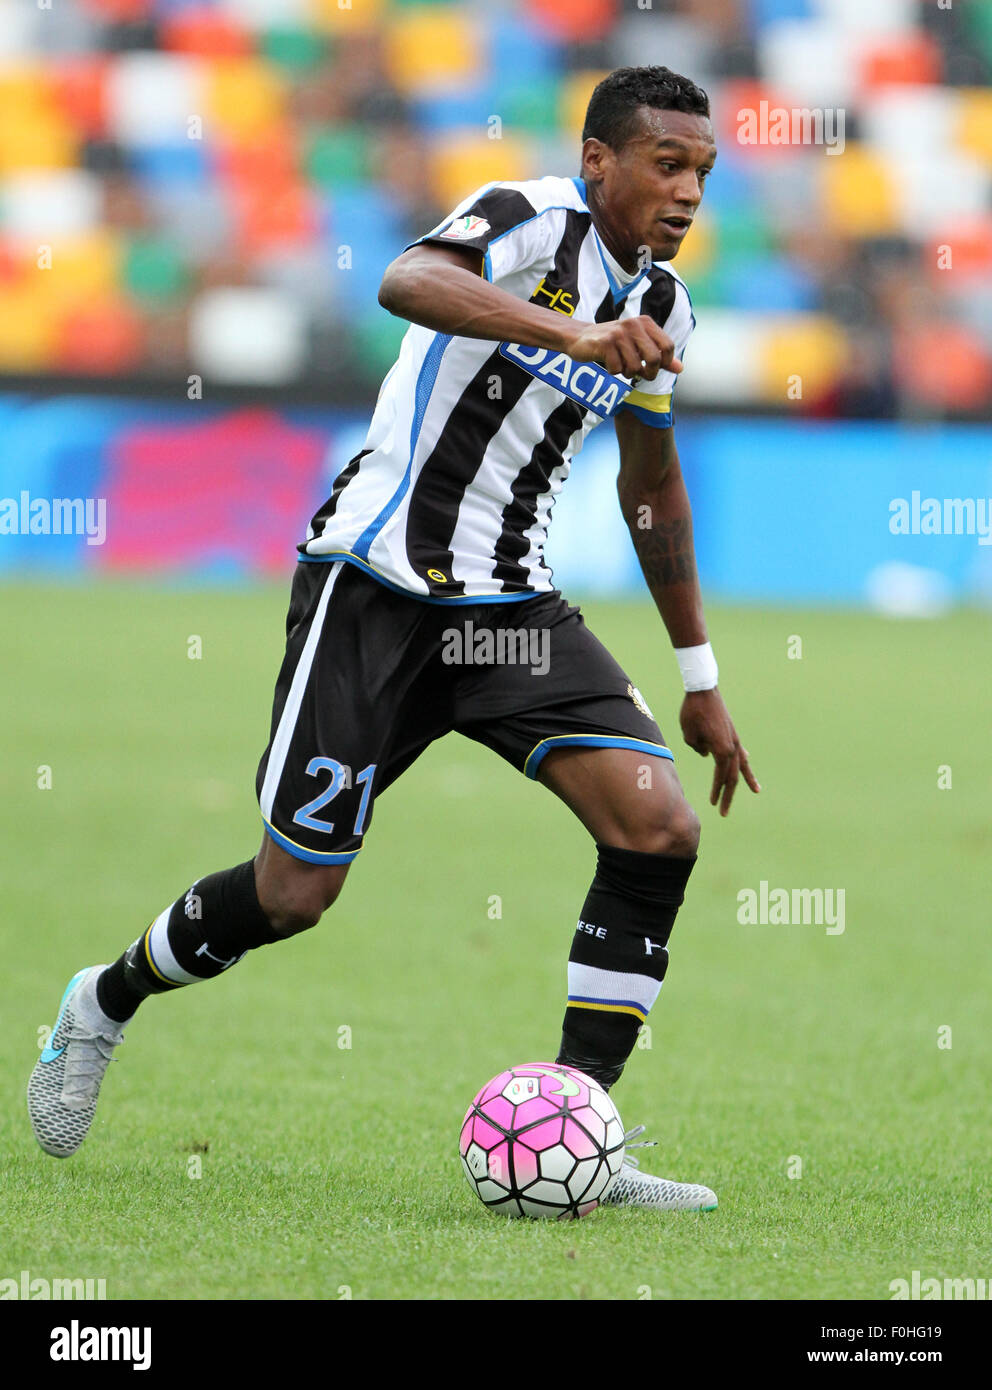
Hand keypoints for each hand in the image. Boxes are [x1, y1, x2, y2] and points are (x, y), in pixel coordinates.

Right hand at [567, 315, 682, 380]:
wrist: (580, 337)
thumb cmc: (613, 344)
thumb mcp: (638, 346)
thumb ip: (659, 357)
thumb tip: (680, 369)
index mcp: (645, 323)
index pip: (668, 346)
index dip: (664, 363)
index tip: (654, 367)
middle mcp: (634, 325)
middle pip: (654, 359)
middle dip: (649, 373)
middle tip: (641, 375)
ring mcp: (619, 334)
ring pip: (634, 367)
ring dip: (628, 373)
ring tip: (621, 366)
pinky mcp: (605, 344)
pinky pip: (617, 369)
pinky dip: (613, 371)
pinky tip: (608, 363)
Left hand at [679, 689, 759, 816]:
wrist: (703, 690)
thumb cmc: (692, 712)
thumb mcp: (689, 735)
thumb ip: (698, 748)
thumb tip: (707, 753)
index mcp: (721, 749)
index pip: (721, 776)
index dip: (717, 791)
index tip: (713, 804)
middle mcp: (732, 746)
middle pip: (733, 776)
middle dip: (728, 795)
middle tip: (724, 813)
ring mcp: (734, 739)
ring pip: (742, 765)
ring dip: (746, 779)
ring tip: (756, 791)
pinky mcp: (732, 733)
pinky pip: (740, 751)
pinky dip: (744, 760)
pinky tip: (748, 763)